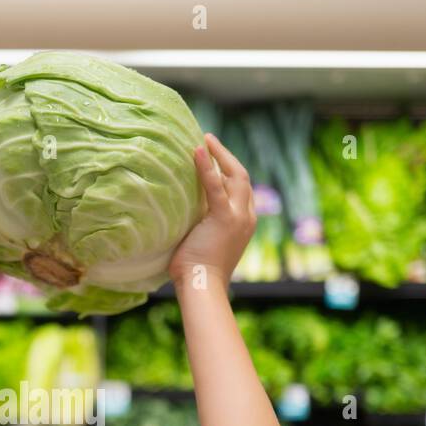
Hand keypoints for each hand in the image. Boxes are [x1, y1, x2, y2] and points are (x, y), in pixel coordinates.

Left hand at [168, 133, 255, 292]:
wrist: (202, 286)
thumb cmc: (194, 272)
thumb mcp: (201, 241)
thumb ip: (199, 223)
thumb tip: (179, 210)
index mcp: (243, 223)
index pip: (240, 189)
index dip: (228, 170)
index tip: (214, 157)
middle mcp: (246, 217)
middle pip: (242, 177)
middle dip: (227, 156)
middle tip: (210, 140)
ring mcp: (238, 217)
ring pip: (235, 176)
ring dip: (220, 154)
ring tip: (204, 139)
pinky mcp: (225, 218)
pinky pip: (216, 186)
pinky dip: (207, 166)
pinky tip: (198, 150)